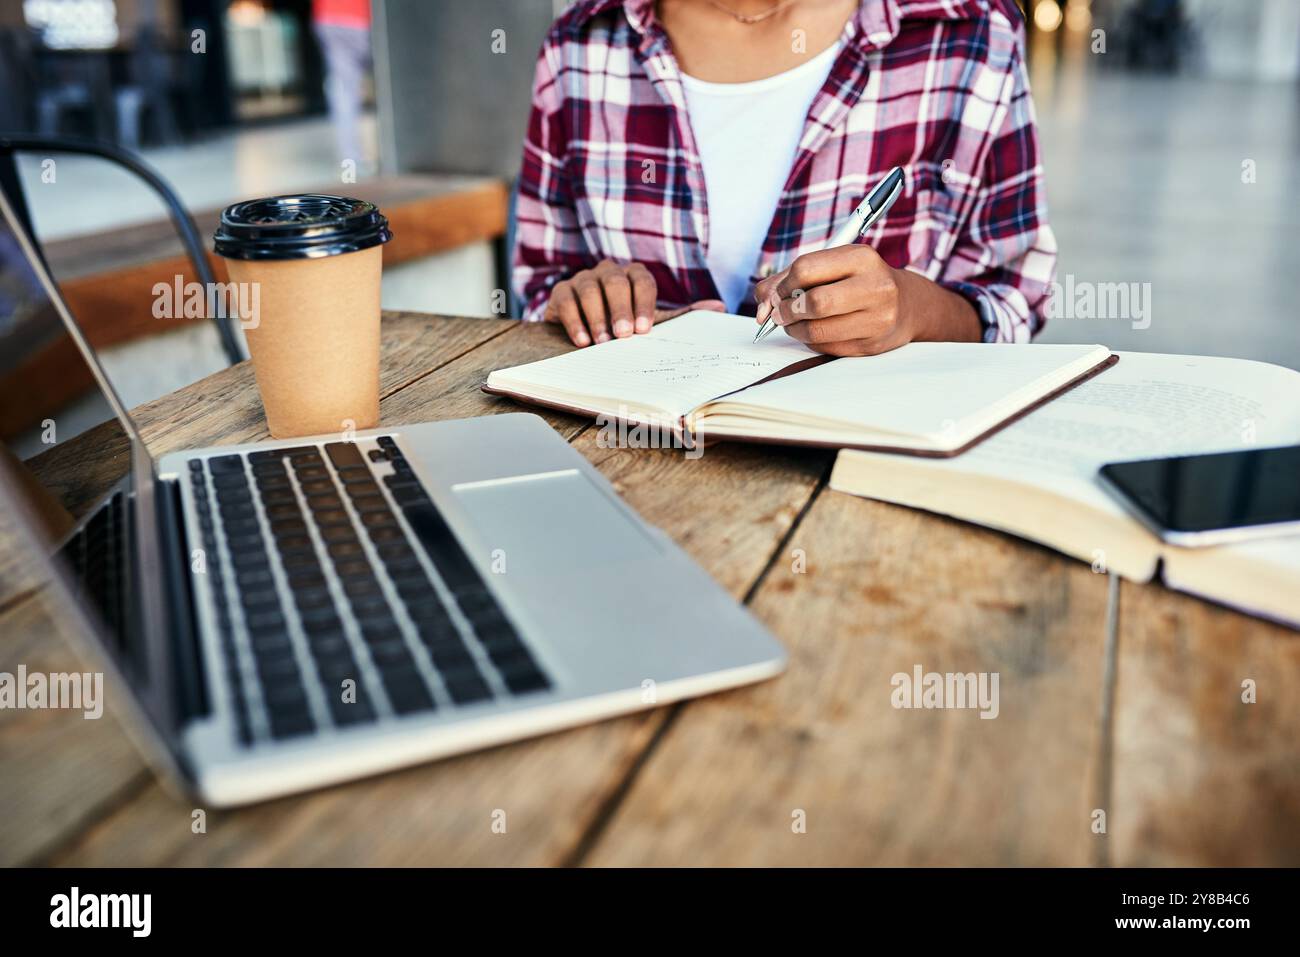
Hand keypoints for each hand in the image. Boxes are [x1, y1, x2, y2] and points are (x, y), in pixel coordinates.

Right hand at [544, 259, 724, 346]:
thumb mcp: (650, 320)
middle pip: (616, 282)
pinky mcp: (561, 292)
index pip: (642, 280)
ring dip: (597, 318)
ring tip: (602, 342)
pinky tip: (582, 341)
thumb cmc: (623, 323)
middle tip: (623, 336)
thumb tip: (720, 308)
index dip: (643, 304)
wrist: (585, 328)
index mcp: (633, 275)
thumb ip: (681, 315)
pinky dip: (575, 322)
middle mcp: (608, 272)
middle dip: (620, 309)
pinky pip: (567, 301)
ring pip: (589, 290)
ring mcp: (582, 279)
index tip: (643, 330)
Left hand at [753, 245, 979, 354]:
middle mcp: (874, 287)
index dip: (782, 284)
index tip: (775, 294)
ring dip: (794, 330)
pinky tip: (816, 332)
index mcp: (862, 258)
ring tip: (794, 323)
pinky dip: (811, 342)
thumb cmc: (859, 281)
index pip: (806, 268)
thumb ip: (790, 277)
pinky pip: (826, 348)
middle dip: (786, 310)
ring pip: (817, 331)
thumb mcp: (833, 266)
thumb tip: (761, 302)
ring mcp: (877, 319)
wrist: (906, 305)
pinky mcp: (872, 345)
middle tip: (780, 313)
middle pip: (813, 302)